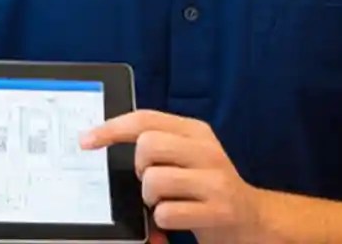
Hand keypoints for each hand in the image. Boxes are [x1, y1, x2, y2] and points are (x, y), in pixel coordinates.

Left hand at [81, 110, 263, 243]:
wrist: (254, 221)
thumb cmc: (208, 189)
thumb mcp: (189, 158)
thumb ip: (158, 147)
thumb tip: (101, 140)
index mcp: (196, 132)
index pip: (146, 119)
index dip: (111, 128)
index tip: (87, 140)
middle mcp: (207, 151)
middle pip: (148, 145)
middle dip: (139, 169)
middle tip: (150, 181)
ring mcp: (215, 180)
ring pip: (154, 180)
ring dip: (151, 199)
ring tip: (166, 203)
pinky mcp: (219, 210)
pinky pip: (167, 213)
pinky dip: (163, 222)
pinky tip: (178, 220)